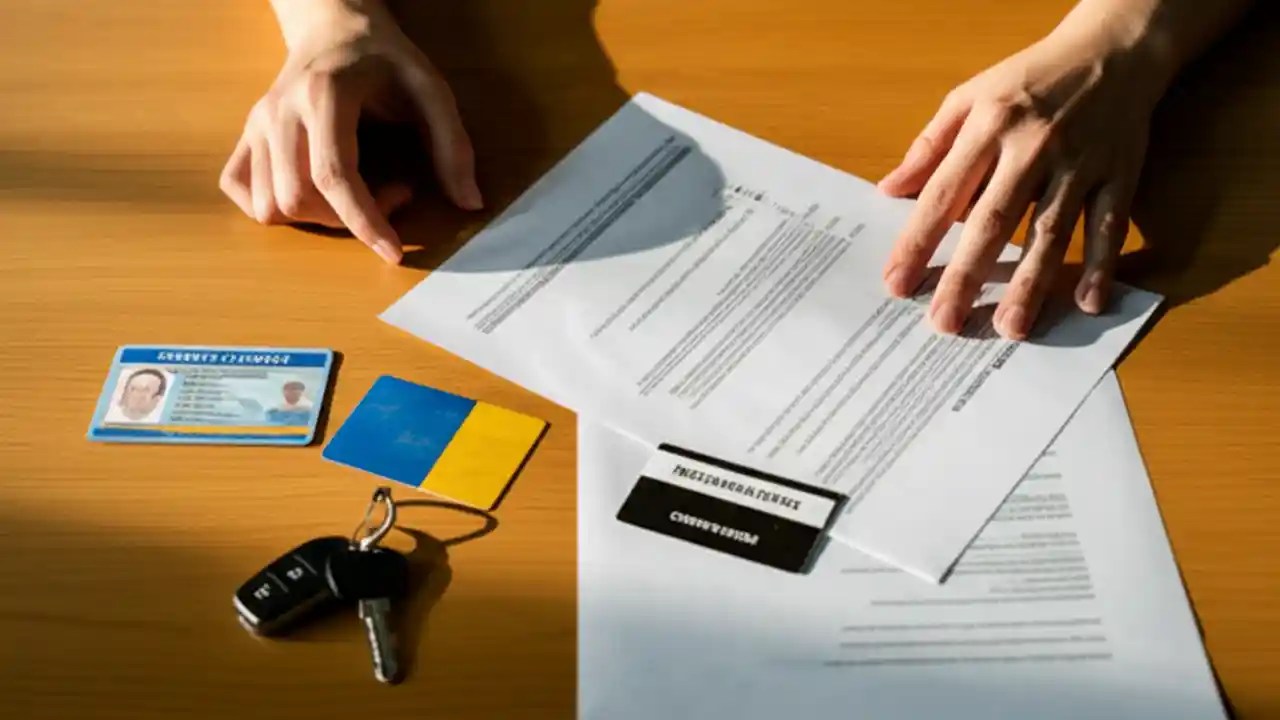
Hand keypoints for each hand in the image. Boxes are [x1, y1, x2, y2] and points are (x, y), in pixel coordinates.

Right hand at [220, 2, 481, 263]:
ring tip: (359, 192)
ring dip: (318, 219)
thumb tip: (469, 202)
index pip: (333, 176)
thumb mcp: (430, 89)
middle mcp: (278, 112)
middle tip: (395, 191)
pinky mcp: (246, 137)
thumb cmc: (384, 60)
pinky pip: (242, 191)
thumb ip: (453, 144)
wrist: (335, 30)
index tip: (394, 252)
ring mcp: (256, 125)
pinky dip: (276, 209)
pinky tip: (314, 195)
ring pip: (270, 205)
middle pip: (298, 198)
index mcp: (323, 95)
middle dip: (349, 218)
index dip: (364, 222)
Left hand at [878, 31, 1163, 338]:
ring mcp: (1079, 163)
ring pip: (1051, 232)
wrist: (1113, 49)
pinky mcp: (1120, 173)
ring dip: (1030, 283)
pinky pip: (1108, 226)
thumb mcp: (970, 97)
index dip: (917, 241)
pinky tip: (1086, 303)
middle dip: (966, 276)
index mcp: (987, 127)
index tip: (897, 283)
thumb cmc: (1031, 80)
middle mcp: (1032, 147)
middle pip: (993, 222)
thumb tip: (889, 190)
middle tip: (945, 323)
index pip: (943, 194)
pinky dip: (1101, 265)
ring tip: (1010, 328)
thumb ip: (929, 147)